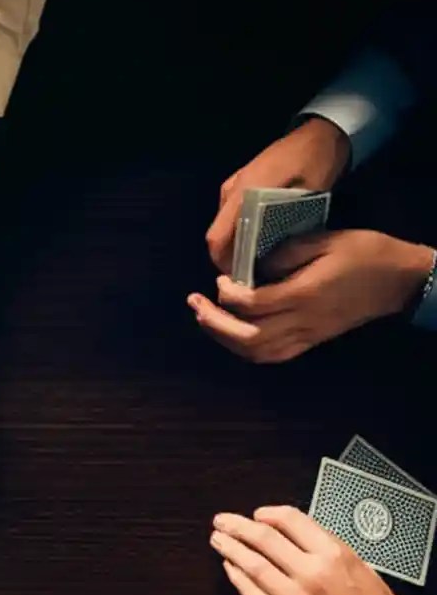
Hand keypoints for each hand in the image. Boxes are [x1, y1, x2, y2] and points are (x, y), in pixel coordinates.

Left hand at [188, 230, 433, 362]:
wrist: (400, 280)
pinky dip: (247, 348)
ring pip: (258, 352)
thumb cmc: (364, 253)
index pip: (253, 304)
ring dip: (225, 338)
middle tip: (194, 304)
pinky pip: (274, 355)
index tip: (218, 281)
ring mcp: (308, 335)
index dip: (228, 294)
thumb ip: (285, 252)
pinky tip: (232, 334)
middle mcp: (303, 321)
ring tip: (205, 318)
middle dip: (214, 323)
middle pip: (248, 337)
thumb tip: (254, 266)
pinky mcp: (313, 341)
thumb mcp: (325, 239)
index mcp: (304, 294)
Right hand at [206, 117, 350, 270]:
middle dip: (230, 257)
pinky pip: (232, 215)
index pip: (217, 239)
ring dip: (236, 244)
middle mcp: (230, 191)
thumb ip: (281, 225)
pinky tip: (260, 237)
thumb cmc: (314, 165)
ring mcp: (233, 186)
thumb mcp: (304, 198)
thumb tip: (266, 256)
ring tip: (258, 257)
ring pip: (224, 226)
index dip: (224, 263)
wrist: (320, 135)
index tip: (242, 279)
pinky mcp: (240, 184)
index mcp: (242, 193)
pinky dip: (240, 230)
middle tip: (253, 273)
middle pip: (217, 234)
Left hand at [210, 507, 420, 594]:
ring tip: (218, 540)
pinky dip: (238, 579)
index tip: (257, 514)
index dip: (268, 513)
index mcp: (334, 555)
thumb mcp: (360, 566)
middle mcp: (312, 574)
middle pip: (264, 539)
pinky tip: (230, 568)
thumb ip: (327, 546)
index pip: (290, 520)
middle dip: (238, 526)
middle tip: (222, 520)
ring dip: (230, 549)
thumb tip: (292, 530)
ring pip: (252, 565)